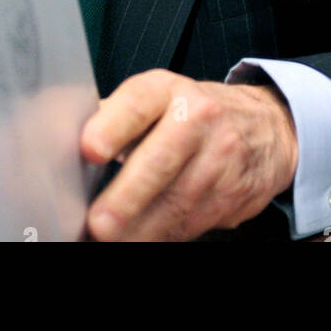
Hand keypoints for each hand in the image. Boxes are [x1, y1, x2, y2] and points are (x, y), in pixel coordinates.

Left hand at [80, 69, 297, 240]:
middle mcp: (198, 119)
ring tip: (111, 241)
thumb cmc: (191, 112)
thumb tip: (63, 140)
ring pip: (176, 203)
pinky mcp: (232, 196)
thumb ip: (115, 117)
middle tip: (98, 223)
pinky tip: (139, 240)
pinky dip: (161, 237)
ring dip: (140, 230)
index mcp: (167, 90)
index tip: (89, 149)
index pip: (138, 104)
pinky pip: (190, 224)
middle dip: (127, 197)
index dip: (113, 127)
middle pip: (160, 161)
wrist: (267, 128)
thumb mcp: (156, 98)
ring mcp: (219, 159)